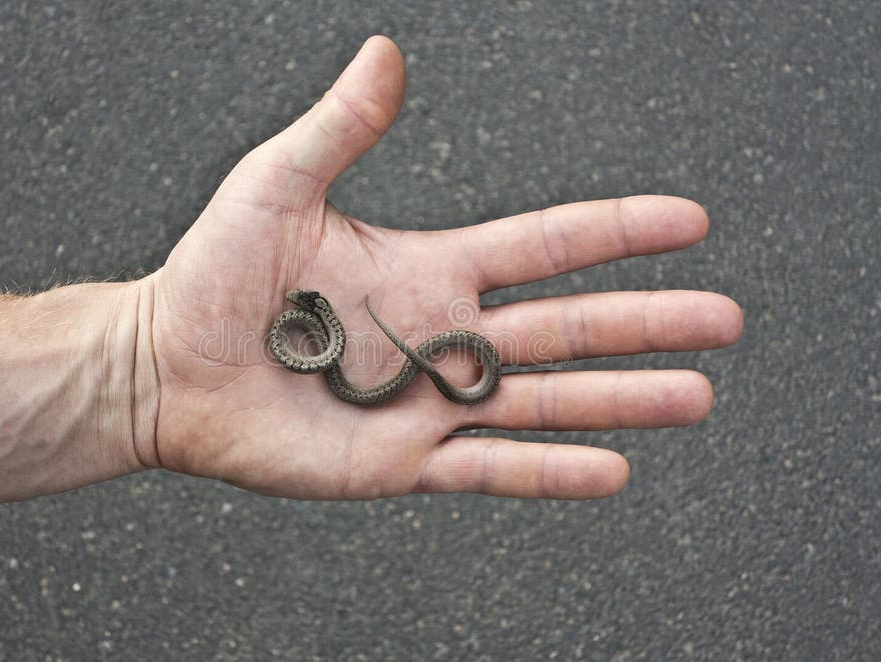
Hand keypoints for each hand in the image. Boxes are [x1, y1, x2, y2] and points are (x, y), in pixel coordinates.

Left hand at [136, 36, 741, 500]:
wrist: (164, 368)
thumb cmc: (211, 274)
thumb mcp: (276, 185)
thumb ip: (340, 128)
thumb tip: (384, 52)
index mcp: (429, 269)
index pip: (544, 245)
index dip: (616, 232)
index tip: (686, 223)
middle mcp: (444, 335)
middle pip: (568, 326)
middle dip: (646, 321)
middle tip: (724, 319)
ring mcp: (430, 402)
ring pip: (545, 401)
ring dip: (622, 400)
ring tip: (695, 396)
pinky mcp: (402, 460)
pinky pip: (491, 466)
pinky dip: (551, 470)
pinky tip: (611, 470)